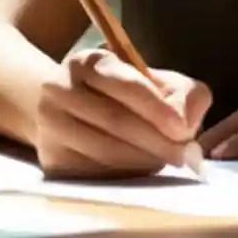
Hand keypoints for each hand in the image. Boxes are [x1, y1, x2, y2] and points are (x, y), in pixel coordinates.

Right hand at [36, 49, 211, 178]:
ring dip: (144, 160)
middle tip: (184, 156)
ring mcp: (51, 126)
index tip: (182, 129)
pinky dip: (127, 175)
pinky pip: (96, 173)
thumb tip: (187, 122)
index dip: (155, 107)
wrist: (65, 112)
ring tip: (167, 162)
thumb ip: (181, 93)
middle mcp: (60, 89)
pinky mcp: (52, 160)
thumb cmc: (121, 96)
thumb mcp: (153, 81)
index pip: (124, 84)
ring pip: (106, 151)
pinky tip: (142, 170)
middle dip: (157, 141)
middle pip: (115, 121)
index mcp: (88, 62)